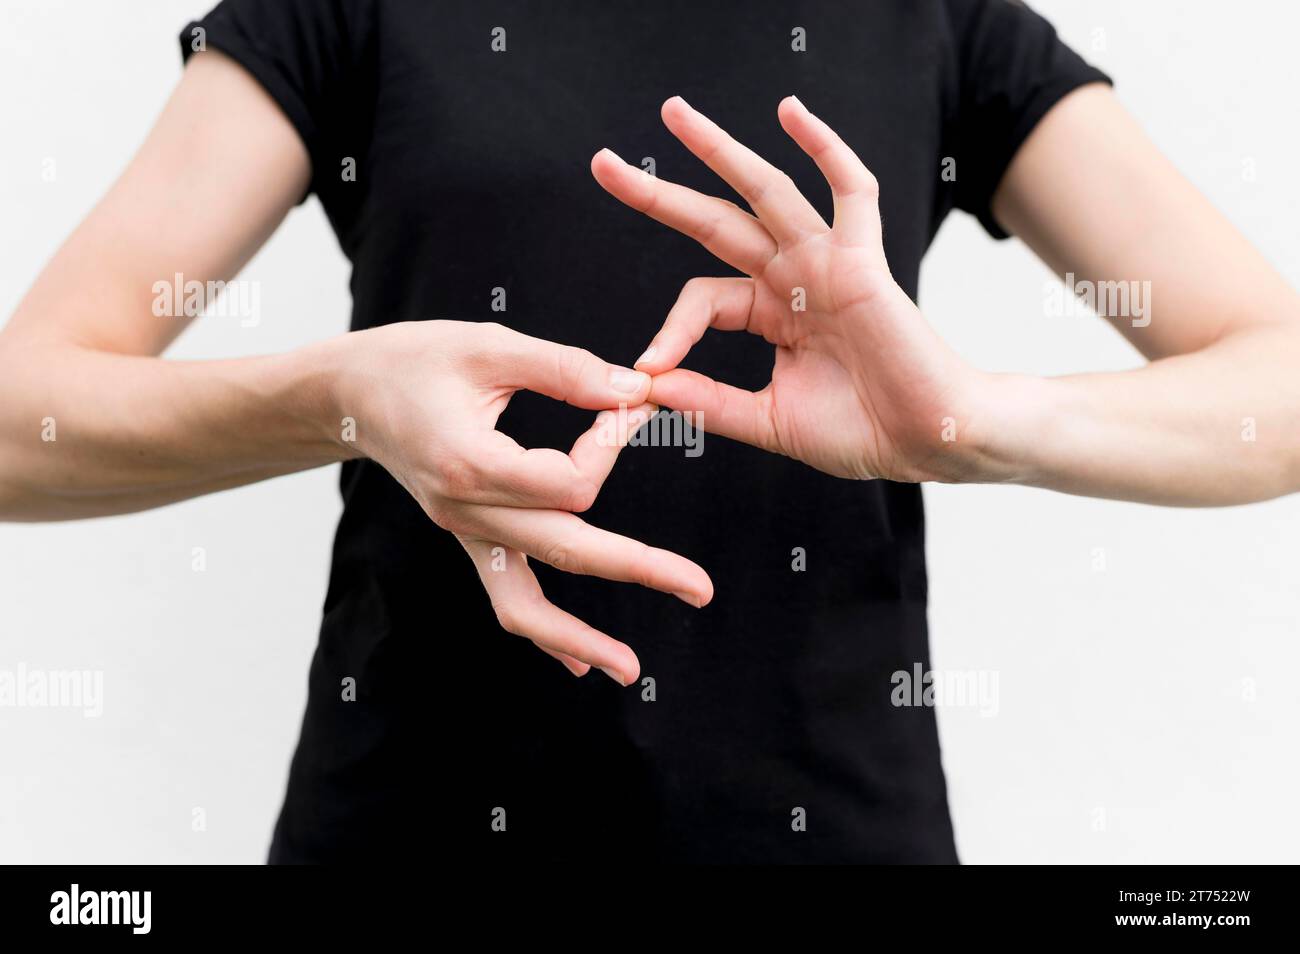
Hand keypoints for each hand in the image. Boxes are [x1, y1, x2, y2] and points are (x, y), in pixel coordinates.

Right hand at [326, 319, 712, 684]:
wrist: (349, 394)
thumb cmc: (415, 359)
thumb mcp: (490, 346)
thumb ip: (566, 369)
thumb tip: (635, 390)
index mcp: (470, 462)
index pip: (569, 482)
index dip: (612, 444)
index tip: (630, 404)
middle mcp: (465, 510)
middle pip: (565, 550)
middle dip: (638, 567)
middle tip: (702, 588)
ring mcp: (464, 533)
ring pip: (523, 605)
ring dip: (579, 639)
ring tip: (629, 671)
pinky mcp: (467, 539)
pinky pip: (505, 597)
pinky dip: (544, 633)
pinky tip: (580, 664)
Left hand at [591, 96, 986, 481]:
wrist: (925, 442)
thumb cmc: (858, 432)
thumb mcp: (766, 420)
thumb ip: (709, 401)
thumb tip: (646, 386)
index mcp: (770, 314)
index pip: (703, 299)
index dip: (670, 329)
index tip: (649, 371)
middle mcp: (793, 278)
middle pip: (716, 220)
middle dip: (660, 193)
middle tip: (604, 165)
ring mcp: (827, 263)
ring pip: (766, 191)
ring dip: (719, 149)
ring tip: (673, 112)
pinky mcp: (863, 261)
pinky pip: (851, 191)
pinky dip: (826, 148)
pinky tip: (791, 111)